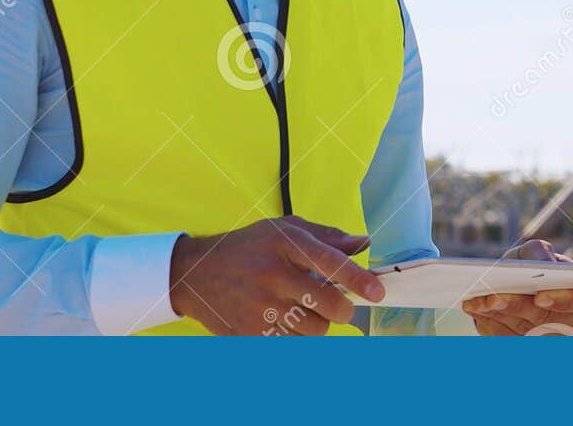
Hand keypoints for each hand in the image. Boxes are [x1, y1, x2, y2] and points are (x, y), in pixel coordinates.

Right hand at [168, 216, 385, 335]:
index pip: (329, 261)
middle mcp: (273, 274)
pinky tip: (283, 320)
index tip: (377, 291)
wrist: (195, 274)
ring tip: (303, 309)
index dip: (357, 278)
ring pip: (314, 329)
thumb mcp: (283, 229)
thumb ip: (326, 237)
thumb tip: (363, 243)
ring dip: (318, 323)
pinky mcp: (251, 332)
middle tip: (339, 306)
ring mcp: (260, 306)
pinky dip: (296, 336)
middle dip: (343, 309)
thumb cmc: (248, 248)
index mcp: (285, 243)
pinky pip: (292, 343)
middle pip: (328, 304)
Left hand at [460, 239, 572, 335]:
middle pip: (551, 322)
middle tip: (494, 299)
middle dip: (519, 309)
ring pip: (527, 334)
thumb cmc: (529, 266)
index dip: (566, 300)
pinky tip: (475, 309)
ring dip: (499, 317)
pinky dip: (490, 325)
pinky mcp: (532, 350)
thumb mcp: (532, 252)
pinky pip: (511, 342)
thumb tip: (544, 264)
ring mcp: (555, 340)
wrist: (511, 286)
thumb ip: (539, 252)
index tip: (539, 297)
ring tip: (477, 302)